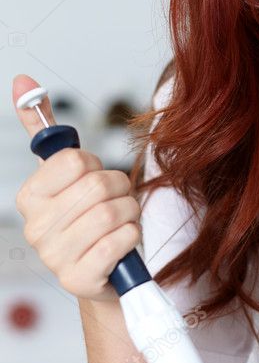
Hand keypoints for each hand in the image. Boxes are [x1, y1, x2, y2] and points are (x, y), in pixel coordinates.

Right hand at [13, 73, 140, 301]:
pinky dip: (132, 236)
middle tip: (119, 201)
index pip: (74, 161)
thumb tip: (22, 82)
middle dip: (121, 190)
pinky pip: (119, 242)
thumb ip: (46, 131)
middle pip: (98, 186)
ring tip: (123, 221)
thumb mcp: (68, 175)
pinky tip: (124, 242)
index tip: (95, 178)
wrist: (106, 274)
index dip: (96, 165)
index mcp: (30, 196)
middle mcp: (35, 227)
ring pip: (112, 213)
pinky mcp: (79, 279)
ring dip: (130, 213)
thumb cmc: (90, 219)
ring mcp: (54, 257)